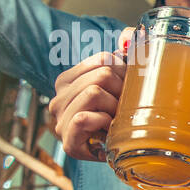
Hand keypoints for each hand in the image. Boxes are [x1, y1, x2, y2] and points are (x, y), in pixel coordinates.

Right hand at [46, 26, 131, 160]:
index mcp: (67, 81)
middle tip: (124, 108)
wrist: (126, 152)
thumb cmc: (122, 114)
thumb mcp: (124, 80)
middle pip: (102, 75)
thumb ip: (128, 51)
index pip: (103, 59)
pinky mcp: (68, 142)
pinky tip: (108, 129)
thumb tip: (130, 36)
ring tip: (116, 119)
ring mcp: (60, 121)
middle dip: (123, 91)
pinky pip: (83, 118)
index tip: (127, 89)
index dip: (124, 72)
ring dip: (115, 107)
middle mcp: (58, 99)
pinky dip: (102, 121)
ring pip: (94, 92)